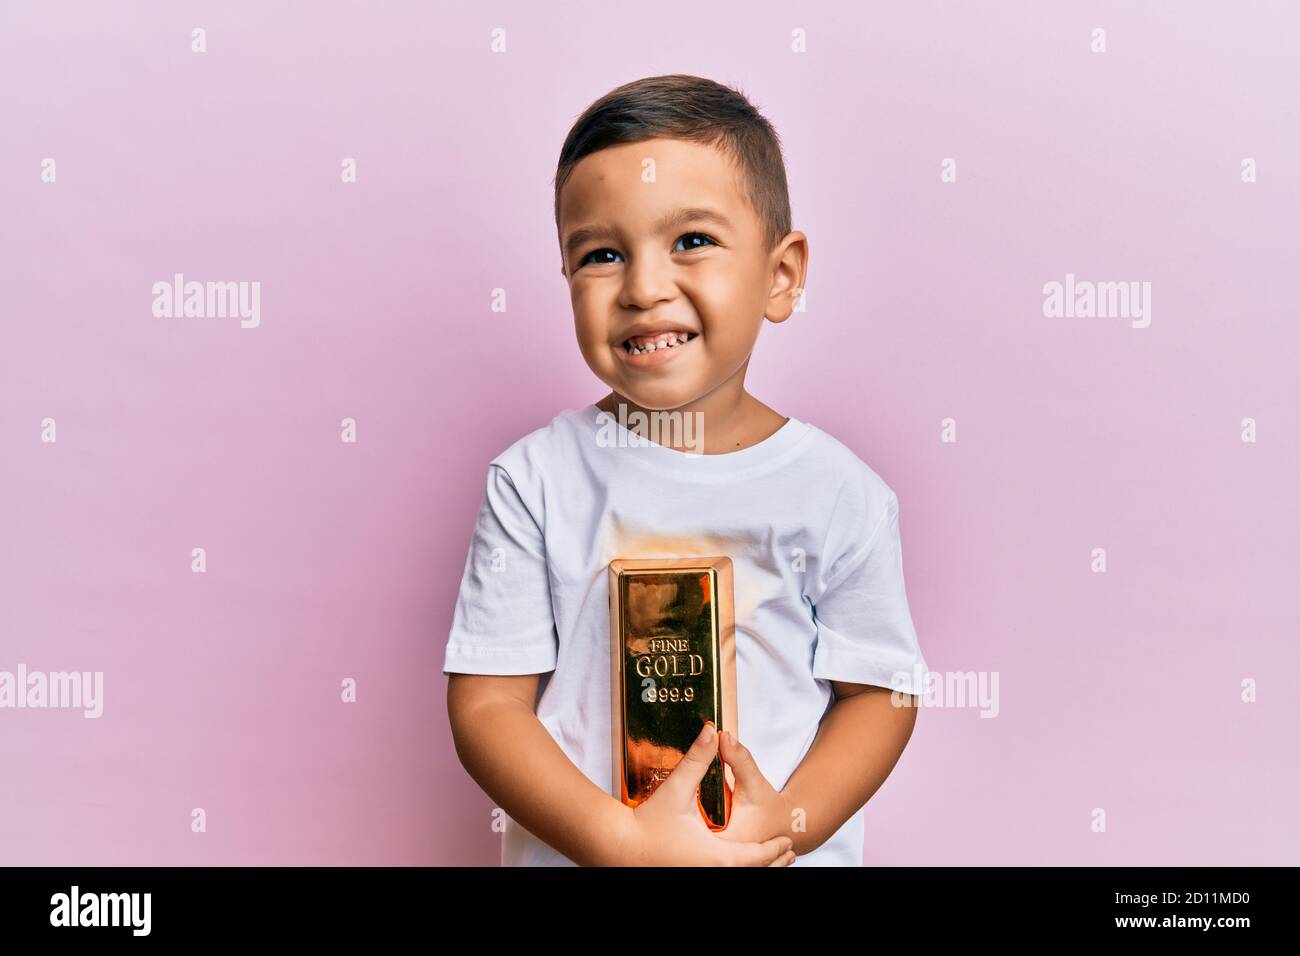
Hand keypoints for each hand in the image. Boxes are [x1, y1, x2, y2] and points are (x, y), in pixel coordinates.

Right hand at [612, 721, 794, 865]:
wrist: (618, 850)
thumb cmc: (647, 823)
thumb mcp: (677, 789)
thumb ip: (698, 759)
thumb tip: (712, 730)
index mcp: (717, 856)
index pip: (757, 856)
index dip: (774, 849)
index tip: (789, 843)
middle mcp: (712, 873)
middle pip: (752, 872)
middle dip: (772, 864)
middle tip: (788, 854)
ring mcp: (699, 878)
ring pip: (737, 878)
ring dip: (756, 870)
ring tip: (771, 862)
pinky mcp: (686, 878)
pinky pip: (722, 878)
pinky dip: (736, 872)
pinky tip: (735, 866)